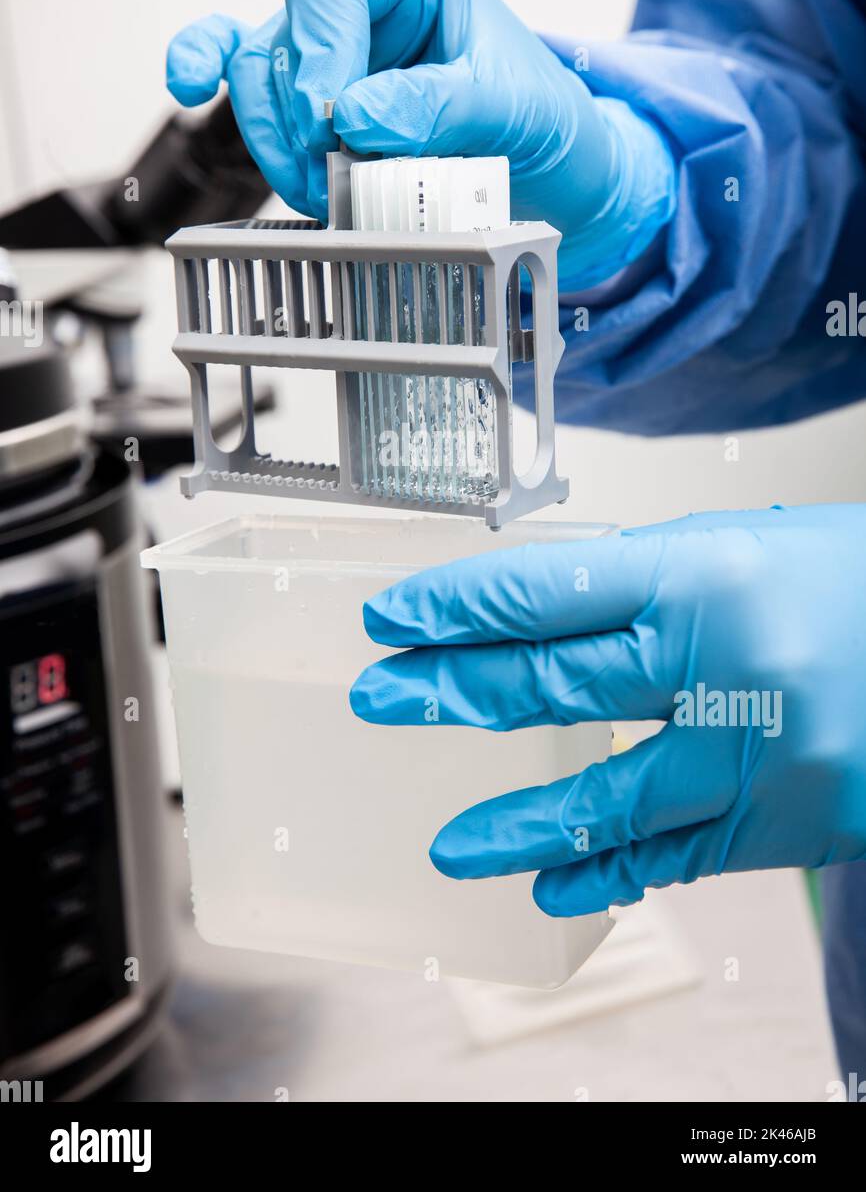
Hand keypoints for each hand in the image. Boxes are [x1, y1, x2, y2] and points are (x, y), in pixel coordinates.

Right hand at [166, 0, 673, 284]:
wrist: (554, 179)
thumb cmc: (542, 124)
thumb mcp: (512, 109)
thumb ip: (438, 107)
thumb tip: (354, 118)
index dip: (320, 54)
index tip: (336, 125)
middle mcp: (362, 2)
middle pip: (282, 37)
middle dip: (296, 118)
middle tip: (333, 180)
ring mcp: (328, 50)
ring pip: (255, 77)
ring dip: (274, 143)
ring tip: (321, 194)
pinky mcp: (309, 99)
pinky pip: (235, 70)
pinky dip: (206, 74)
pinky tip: (187, 89)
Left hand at [349, 505, 865, 914]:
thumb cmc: (852, 584)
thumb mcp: (747, 549)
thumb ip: (646, 584)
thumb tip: (534, 610)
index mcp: (708, 574)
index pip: (546, 590)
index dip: (457, 606)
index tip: (394, 617)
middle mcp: (726, 664)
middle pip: (555, 685)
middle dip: (452, 693)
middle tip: (383, 697)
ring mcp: (756, 754)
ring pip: (609, 802)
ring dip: (517, 826)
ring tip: (449, 846)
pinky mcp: (783, 821)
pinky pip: (677, 858)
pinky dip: (610, 876)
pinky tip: (555, 889)